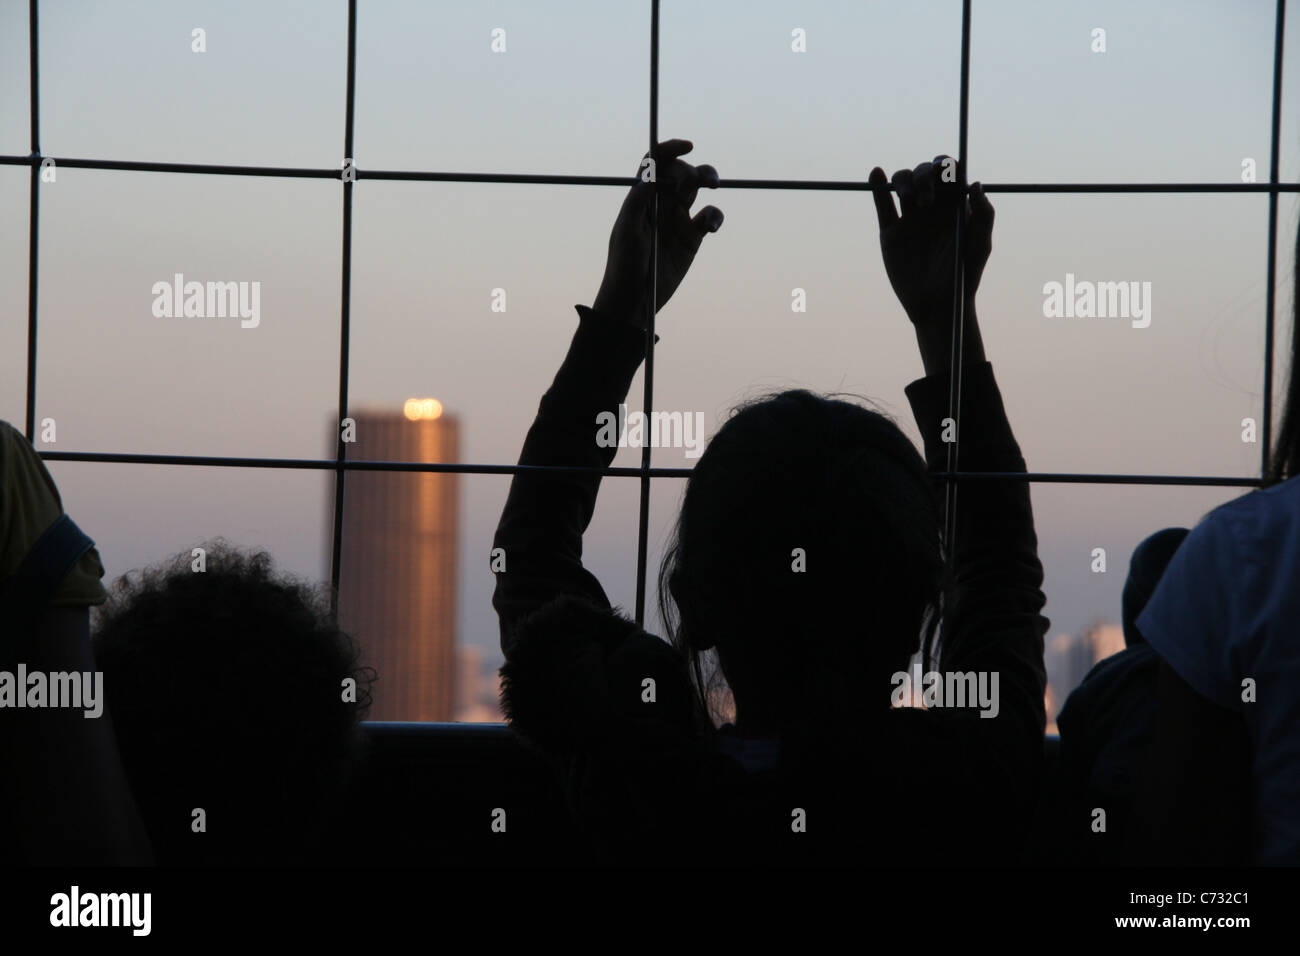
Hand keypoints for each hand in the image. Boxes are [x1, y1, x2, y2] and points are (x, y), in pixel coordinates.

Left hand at [592, 139, 722, 327]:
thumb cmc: (624, 266)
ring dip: (708, 178)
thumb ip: (638, 201)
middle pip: (680, 171)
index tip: (687, 146)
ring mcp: (678, 219)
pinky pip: (710, 217)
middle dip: (689, 170)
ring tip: (713, 185)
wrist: (636, 300)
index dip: (670, 149)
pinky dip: (715, 216)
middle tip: (688, 187)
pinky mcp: (693, 238)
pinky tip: (712, 227)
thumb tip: (651, 172)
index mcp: (642, 197)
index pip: (655, 163)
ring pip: (697, 188)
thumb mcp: (627, 232)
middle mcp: (660, 203)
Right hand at [870, 157, 991, 374]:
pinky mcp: (890, 232)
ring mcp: (909, 218)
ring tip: (909, 199)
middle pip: (923, 173)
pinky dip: (877, 186)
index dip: (945, 165)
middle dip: (924, 175)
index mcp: (954, 206)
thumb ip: (983, 216)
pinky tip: (876, 174)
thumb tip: (975, 185)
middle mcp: (932, 207)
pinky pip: (882, 204)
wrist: (937, 306)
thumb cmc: (963, 277)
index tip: (944, 172)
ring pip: (902, 183)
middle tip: (927, 201)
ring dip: (904, 180)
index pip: (949, 174)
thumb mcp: (980, 247)